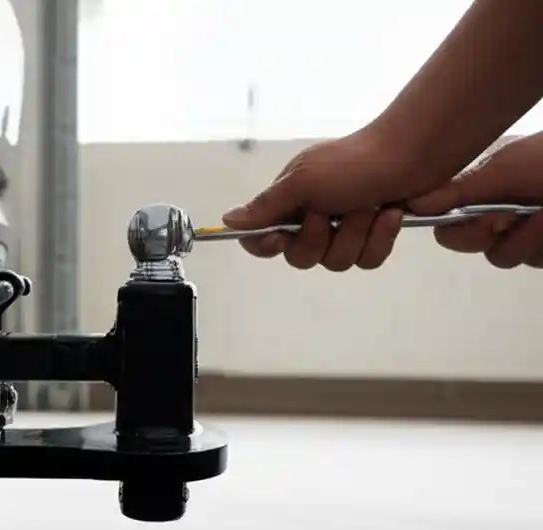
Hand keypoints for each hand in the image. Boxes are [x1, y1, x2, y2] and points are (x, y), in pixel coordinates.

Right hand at [222, 125, 435, 270]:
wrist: (414, 153)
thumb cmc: (355, 161)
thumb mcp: (304, 180)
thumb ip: (266, 205)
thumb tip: (228, 220)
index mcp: (290, 202)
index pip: (260, 238)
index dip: (266, 245)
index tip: (282, 238)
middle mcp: (313, 219)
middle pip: (300, 258)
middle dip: (321, 239)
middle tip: (333, 212)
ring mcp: (343, 230)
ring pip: (337, 262)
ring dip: (356, 234)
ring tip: (370, 205)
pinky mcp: (373, 238)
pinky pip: (367, 260)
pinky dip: (380, 238)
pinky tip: (389, 214)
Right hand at [408, 133, 542, 268]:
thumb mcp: (506, 169)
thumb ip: (459, 191)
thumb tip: (411, 204)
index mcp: (481, 188)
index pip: (447, 224)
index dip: (460, 229)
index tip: (483, 218)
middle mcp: (498, 209)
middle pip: (472, 246)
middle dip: (495, 235)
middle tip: (514, 216)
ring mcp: (525, 230)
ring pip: (506, 257)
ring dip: (528, 239)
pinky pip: (536, 261)